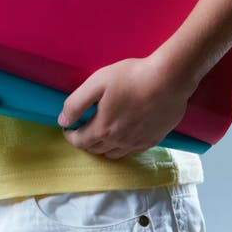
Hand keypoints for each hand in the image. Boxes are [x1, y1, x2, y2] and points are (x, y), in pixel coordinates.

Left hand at [57, 54, 193, 158]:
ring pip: (113, 154)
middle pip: (96, 149)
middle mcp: (118, 141)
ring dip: (102, 147)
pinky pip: (131, 151)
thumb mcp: (97, 83)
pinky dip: (121, 148)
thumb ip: (77, 103)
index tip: (67, 128)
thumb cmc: (131, 77)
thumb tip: (63, 120)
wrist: (168, 81)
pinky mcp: (153, 140)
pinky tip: (123, 137)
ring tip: (100, 135)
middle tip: (82, 130)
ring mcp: (137, 143)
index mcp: (103, 128)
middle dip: (85, 141)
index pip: (80, 141)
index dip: (70, 135)